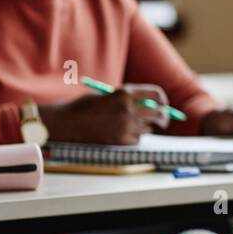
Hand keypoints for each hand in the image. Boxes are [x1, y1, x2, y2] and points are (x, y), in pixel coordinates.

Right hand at [39, 86, 169, 145]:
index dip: (163, 100)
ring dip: (146, 127)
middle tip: (163, 121)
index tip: (165, 105)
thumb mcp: (108, 95)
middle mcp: (128, 108)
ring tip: (132, 126)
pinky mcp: (121, 140)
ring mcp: (125, 125)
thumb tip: (151, 104)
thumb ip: (128, 98)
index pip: (156, 94)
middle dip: (163, 117)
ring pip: (148, 128)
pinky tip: (122, 134)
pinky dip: (134, 138)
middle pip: (158, 113)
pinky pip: (137, 140)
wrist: (67, 123)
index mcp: (125, 93)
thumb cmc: (86, 107)